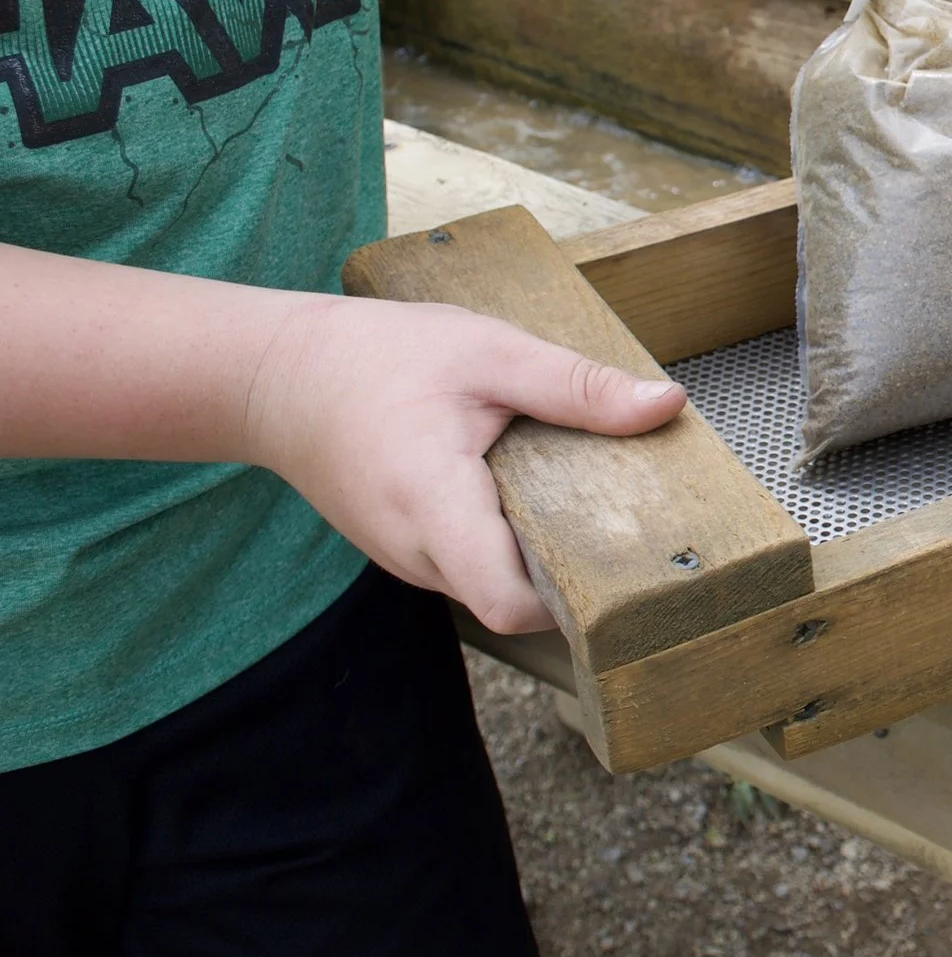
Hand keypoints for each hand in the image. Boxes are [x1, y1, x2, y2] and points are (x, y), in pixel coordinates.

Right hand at [241, 295, 685, 634]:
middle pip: (513, 597)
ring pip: (493, 583)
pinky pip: (470, 564)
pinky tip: (527, 488)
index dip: (574, 596)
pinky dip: (504, 538)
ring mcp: (407, 561)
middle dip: (569, 565)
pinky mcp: (407, 551)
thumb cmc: (378, 357)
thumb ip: (577, 387)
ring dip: (536, 549)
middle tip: (622, 512)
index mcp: (434, 506)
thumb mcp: (489, 353)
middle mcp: (416, 553)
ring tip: (574, 489)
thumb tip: (667, 405)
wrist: (279, 376)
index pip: (511, 604)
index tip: (623, 553)